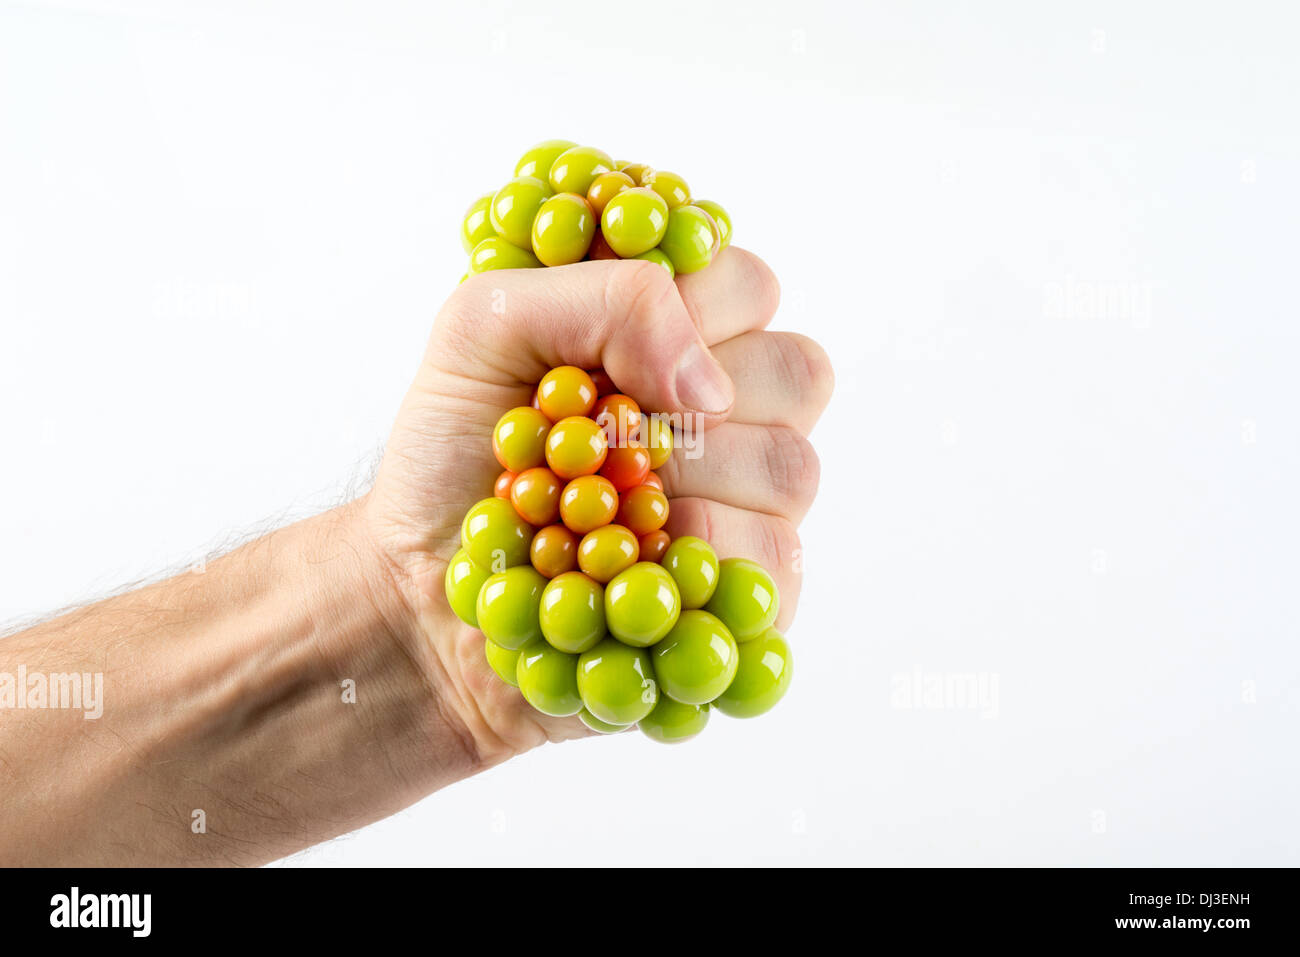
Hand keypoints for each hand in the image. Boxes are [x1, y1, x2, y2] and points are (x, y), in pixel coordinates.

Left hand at [358, 252, 832, 764]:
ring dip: (690, 486)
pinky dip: (694, 558)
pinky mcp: (745, 593)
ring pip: (793, 468)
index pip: (750, 287)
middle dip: (694, 408)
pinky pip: (774, 561)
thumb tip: (710, 383)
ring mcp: (746, 505)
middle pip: (799, 372)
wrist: (423, 590)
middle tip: (613, 436)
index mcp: (675, 335)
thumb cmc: (452, 456)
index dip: (697, 312)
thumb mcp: (485, 331)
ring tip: (607, 507)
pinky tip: (635, 561)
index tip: (611, 357)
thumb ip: (601, 298)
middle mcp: (727, 413)